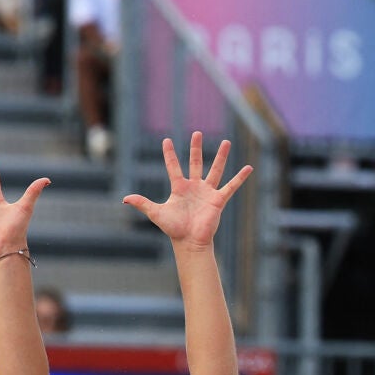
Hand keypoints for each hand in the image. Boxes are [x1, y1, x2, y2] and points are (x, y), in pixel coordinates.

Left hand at [123, 133, 251, 251]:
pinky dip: (240, 178)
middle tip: (197, 133)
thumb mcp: (156, 213)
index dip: (169, 154)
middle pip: (195, 162)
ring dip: (220, 156)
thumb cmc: (173, 229)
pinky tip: (249, 167)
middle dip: (196, 148)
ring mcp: (207, 192)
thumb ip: (143, 203)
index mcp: (179, 188)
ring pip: (215, 170)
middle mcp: (194, 187)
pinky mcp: (218, 200)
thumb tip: (125, 199)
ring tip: (226, 142)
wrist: (190, 242)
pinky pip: (231, 186)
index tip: (166, 140)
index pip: (173, 166)